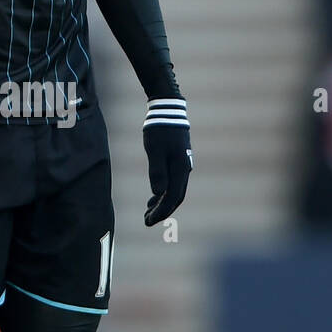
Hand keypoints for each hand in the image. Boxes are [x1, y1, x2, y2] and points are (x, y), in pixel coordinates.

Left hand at [142, 98, 192, 226]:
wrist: (168, 110)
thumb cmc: (159, 130)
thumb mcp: (154, 151)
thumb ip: (157, 172)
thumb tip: (158, 194)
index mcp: (180, 169)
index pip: (171, 198)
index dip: (160, 212)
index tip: (148, 221)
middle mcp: (184, 170)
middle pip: (175, 198)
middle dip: (162, 211)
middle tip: (146, 221)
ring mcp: (183, 166)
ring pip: (175, 191)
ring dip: (162, 203)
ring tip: (148, 212)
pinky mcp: (178, 161)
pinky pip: (173, 183)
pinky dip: (164, 193)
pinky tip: (154, 197)